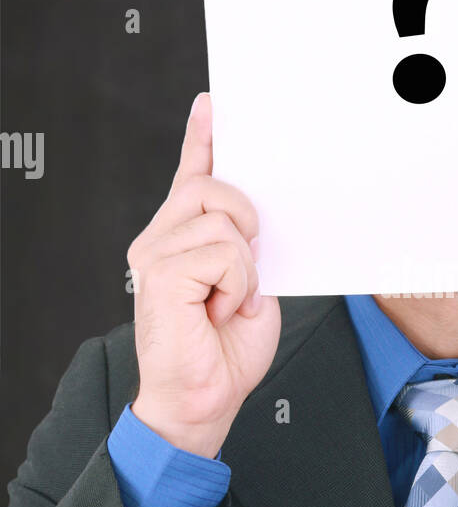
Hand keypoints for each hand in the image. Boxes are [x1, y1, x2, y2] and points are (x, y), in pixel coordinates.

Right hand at [127, 92, 281, 456]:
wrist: (204, 400)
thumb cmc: (224, 353)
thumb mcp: (249, 286)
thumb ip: (245, 247)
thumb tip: (254, 218)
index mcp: (180, 240)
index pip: (189, 177)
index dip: (201, 140)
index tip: (213, 106)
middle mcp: (159, 240)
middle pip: (210, 188)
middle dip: (246, 219)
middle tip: (248, 268)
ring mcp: (154, 254)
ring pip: (223, 222)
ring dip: (245, 267)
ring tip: (229, 302)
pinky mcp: (160, 273)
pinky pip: (222, 252)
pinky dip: (237, 284)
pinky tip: (221, 311)